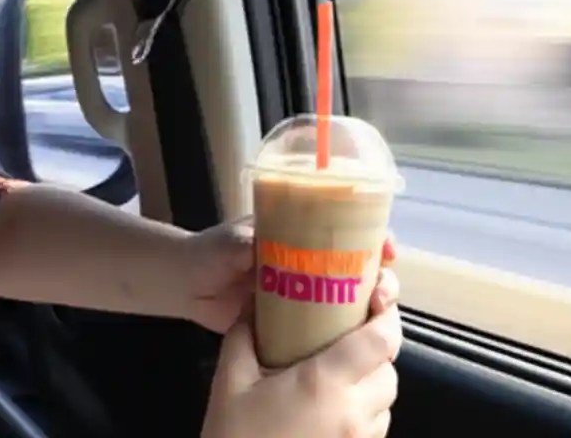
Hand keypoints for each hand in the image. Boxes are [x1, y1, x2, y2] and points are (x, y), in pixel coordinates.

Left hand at [183, 219, 398, 333]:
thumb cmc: (209, 252)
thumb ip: (248, 244)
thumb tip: (266, 246)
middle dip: (379, 273)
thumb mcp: (232, 242)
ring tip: (378, 312)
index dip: (373, 235)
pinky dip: (343, 333)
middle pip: (357, 264)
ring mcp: (302, 291)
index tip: (388, 248)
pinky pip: (323, 326)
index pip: (348, 227)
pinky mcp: (290, 321)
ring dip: (368, 303)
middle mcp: (308, 260)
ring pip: (346, 296)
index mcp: (299, 232)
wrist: (182, 285)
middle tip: (384, 288)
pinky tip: (358, 342)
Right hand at [201, 268, 402, 437]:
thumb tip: (254, 301)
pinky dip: (364, 415)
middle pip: (389, 370)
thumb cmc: (233, 437)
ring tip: (340, 378)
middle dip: (375, 352)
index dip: (387, 314)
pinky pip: (374, 431)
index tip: (376, 296)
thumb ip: (244, 336)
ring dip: (372, 385)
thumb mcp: (229, 382)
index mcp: (326, 382)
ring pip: (386, 403)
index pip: (383, 339)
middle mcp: (354, 412)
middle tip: (348, 339)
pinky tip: (332, 412)